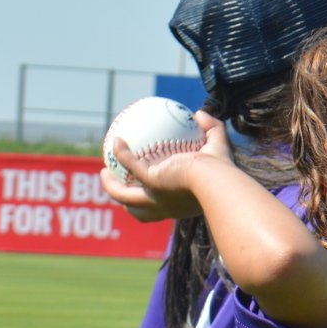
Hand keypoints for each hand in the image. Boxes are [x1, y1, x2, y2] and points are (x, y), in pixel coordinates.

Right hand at [101, 112, 230, 222]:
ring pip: (125, 198)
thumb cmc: (222, 170)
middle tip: (120, 187)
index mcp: (180, 204)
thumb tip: (199, 114)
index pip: (164, 209)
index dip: (154, 203)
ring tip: (104, 172)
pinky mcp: (151, 183)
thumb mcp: (218, 146)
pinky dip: (122, 154)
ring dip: (111, 188)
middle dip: (126, 203)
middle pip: (139, 213)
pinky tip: (116, 141)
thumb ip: (212, 129)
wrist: (216, 179)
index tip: (150, 189)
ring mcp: (156, 197)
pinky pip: (130, 166)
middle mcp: (166, 206)